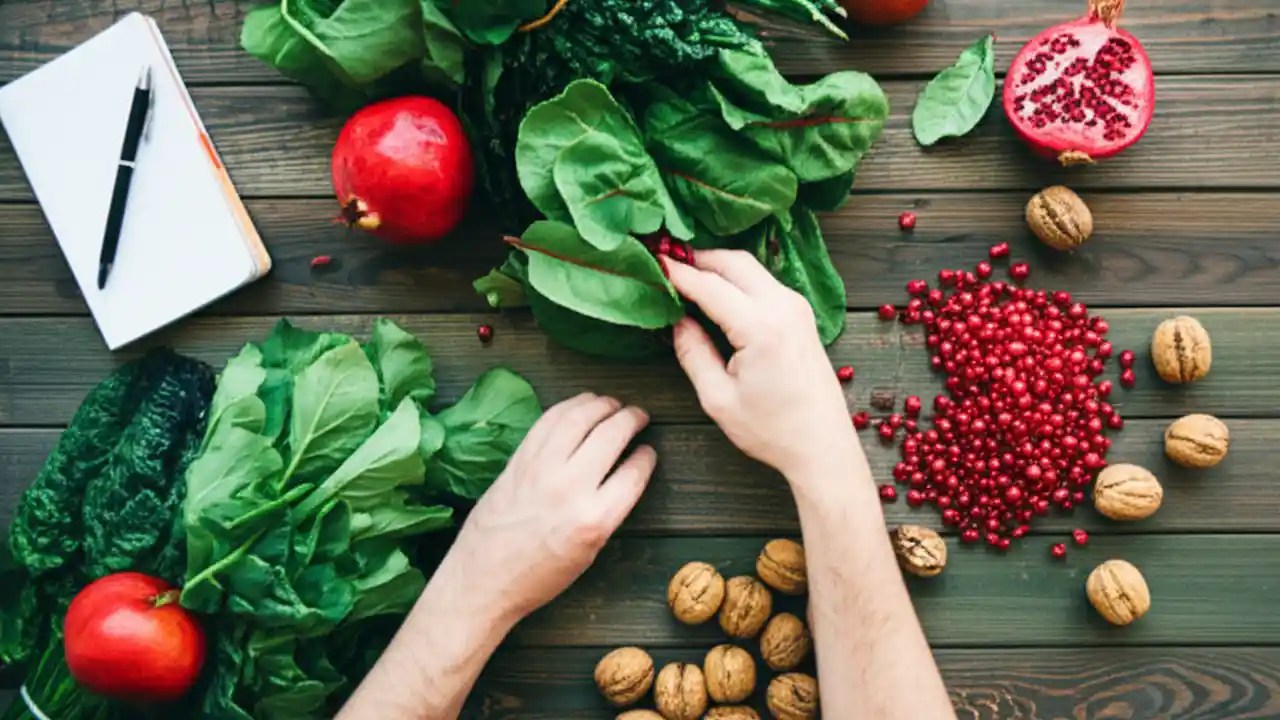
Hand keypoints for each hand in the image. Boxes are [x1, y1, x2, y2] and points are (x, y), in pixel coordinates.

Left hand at [448, 393, 655, 623]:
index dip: (646, 457)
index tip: (648, 450)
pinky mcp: (518, 460)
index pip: (634, 473)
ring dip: (601, 404)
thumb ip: (608, 510)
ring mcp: (540, 469)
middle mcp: (569, 488)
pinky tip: (580, 406)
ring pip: (579, 418)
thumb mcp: (589, 552)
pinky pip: (548, 421)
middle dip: (631, 419)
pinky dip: (569, 406)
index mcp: (594, 519)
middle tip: (638, 415)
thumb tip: (623, 473)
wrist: (483, 580)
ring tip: (612, 403)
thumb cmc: (538, 576)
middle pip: (610, 434)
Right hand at [664, 250, 856, 481]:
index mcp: (761, 328)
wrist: (822, 444)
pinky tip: (717, 292)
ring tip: (687, 277)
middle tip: (667, 265)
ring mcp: (797, 307)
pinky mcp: (802, 314)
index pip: (709, 286)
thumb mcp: (718, 399)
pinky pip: (764, 282)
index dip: (677, 273)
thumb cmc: (771, 430)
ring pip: (750, 268)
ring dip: (718, 267)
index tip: (651, 264)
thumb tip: (676, 320)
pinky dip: (737, 279)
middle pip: (733, 262)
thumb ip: (693, 353)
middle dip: (698, 259)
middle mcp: (783, 307)